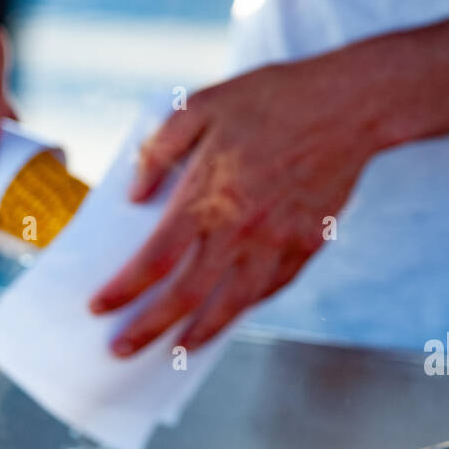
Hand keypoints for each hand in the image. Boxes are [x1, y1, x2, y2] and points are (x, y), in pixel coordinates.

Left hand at [90, 55, 383, 354]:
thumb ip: (160, 149)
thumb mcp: (202, 105)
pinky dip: (248, 307)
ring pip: (232, 305)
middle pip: (186, 296)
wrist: (350, 104)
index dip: (124, 290)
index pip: (154, 259)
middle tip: (122, 350)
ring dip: (200, 333)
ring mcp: (277, 242)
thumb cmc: (274, 98)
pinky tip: (231, 315)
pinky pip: (272, 288)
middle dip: (149, 329)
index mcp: (207, 196)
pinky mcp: (307, 245)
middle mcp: (240, 229)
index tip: (99, 307)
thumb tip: (134, 193)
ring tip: (177, 350)